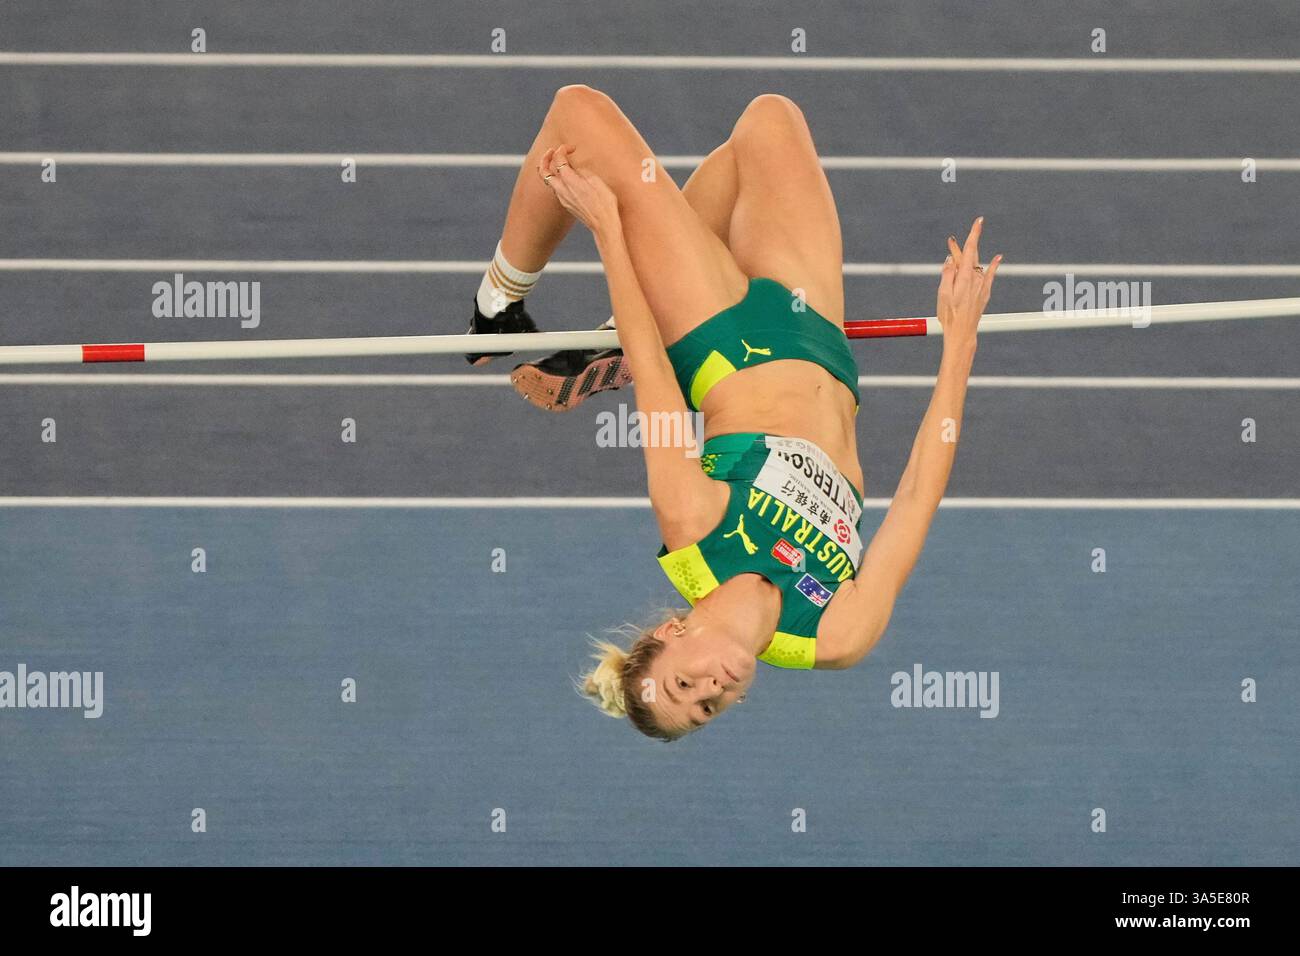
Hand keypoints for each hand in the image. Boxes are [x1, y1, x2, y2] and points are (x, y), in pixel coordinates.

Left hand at [538, 144, 620, 238]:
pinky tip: (565, 177)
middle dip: (546, 158)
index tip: (571, 148)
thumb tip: (576, 169)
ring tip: (555, 162)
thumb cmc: (605, 204)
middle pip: (544, 171)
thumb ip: (583, 172)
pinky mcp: (566, 204)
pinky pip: (555, 188)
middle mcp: (562, 189)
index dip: (563, 150)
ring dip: (549, 169)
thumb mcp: (596, 181)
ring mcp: (562, 198)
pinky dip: (556, 178)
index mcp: (570, 181)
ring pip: (548, 180)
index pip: (558, 159)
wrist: (604, 225)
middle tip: (552, 151)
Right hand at [937, 217, 1001, 350]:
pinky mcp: (984, 293)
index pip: (970, 250)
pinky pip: (990, 274)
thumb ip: (947, 275)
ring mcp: (981, 286)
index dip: (974, 234)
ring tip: (955, 256)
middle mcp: (975, 279)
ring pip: (975, 266)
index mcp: (964, 277)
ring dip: (966, 259)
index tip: (979, 221)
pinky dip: (994, 265)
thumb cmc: (949, 315)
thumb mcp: (942, 294)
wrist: (962, 332)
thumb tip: (950, 260)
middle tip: (951, 240)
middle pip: (970, 257)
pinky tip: (999, 257)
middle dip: (962, 247)